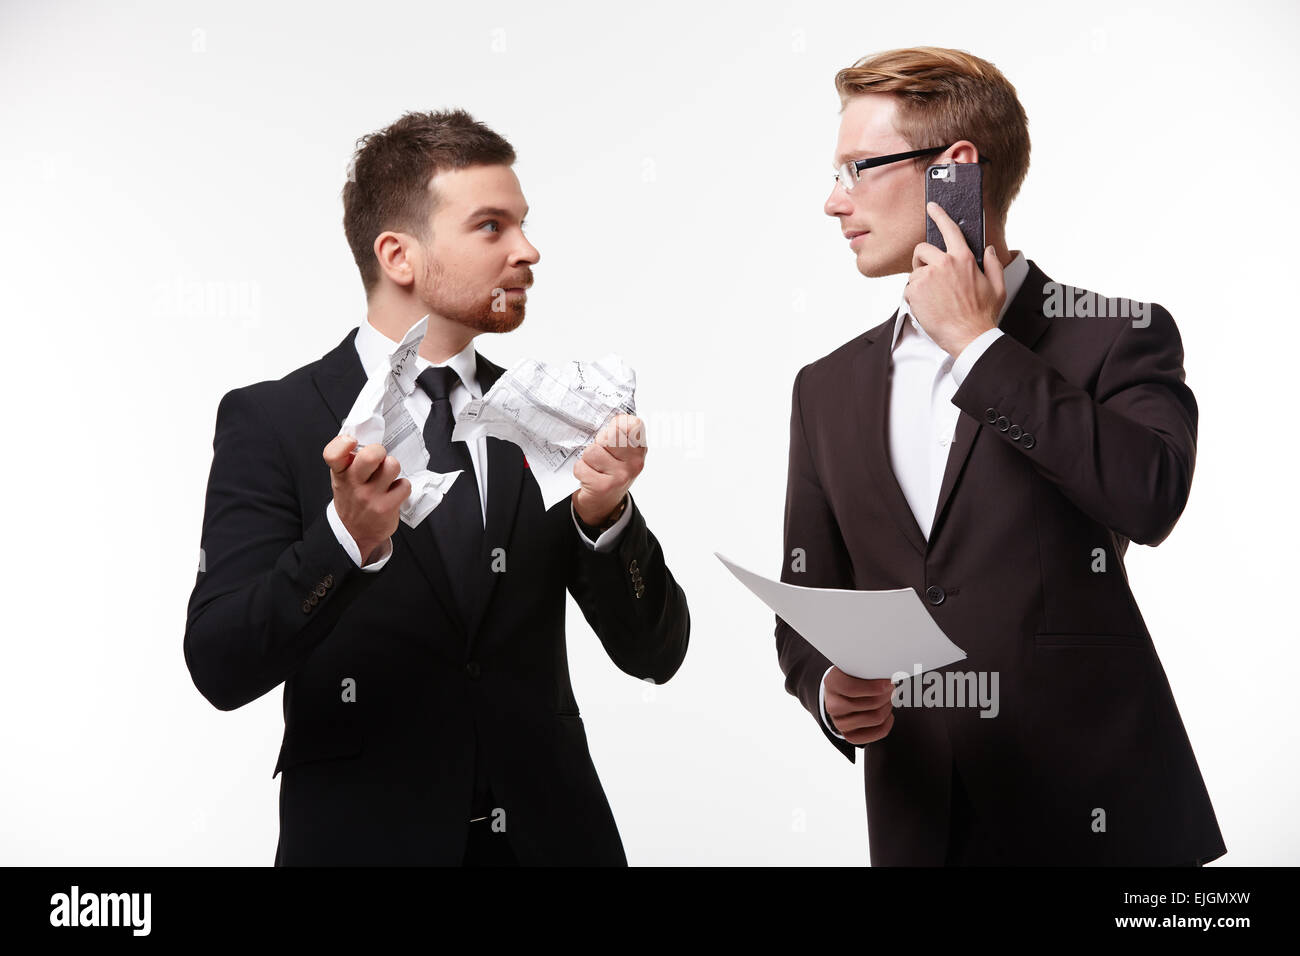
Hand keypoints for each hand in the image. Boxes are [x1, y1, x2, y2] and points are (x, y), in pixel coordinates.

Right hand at [323, 436, 408, 563]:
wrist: (354, 533)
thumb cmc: (352, 498)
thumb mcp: (343, 477)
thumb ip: (350, 459)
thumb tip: (366, 433)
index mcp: (340, 472)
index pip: (333, 453)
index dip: (343, 442)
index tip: (352, 441)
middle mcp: (353, 483)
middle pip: (371, 455)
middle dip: (379, 451)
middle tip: (379, 459)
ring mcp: (370, 496)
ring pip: (392, 465)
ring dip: (393, 468)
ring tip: (388, 476)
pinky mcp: (386, 507)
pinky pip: (404, 485)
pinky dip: (402, 486)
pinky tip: (394, 492)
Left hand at [572, 414, 645, 525]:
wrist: (604, 503)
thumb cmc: (610, 471)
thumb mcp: (621, 452)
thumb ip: (619, 433)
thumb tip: (613, 416)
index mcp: (639, 449)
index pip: (632, 424)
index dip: (617, 424)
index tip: (611, 432)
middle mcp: (635, 462)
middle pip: (609, 435)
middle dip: (599, 442)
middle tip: (601, 454)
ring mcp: (621, 475)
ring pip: (592, 451)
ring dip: (587, 459)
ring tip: (594, 467)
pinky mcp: (604, 486)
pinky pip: (582, 467)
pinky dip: (580, 471)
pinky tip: (588, 478)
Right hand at [824, 666, 895, 744]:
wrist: (842, 694)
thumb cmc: (853, 678)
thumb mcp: (856, 668)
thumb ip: (869, 669)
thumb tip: (891, 676)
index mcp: (832, 683)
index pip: (852, 688)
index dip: (874, 687)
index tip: (889, 682)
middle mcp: (832, 705)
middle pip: (871, 704)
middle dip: (887, 695)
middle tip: (893, 688)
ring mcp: (839, 723)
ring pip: (876, 718)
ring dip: (888, 707)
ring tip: (889, 698)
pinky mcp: (850, 735)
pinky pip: (878, 732)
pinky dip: (888, 722)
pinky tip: (888, 713)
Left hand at [905, 201, 1006, 356]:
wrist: (969, 337)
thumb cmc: (983, 315)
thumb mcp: (997, 287)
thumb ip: (993, 265)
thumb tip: (988, 250)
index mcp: (964, 259)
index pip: (950, 230)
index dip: (940, 215)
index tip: (932, 207)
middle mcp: (944, 264)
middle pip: (922, 249)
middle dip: (922, 260)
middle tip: (930, 276)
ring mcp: (927, 277)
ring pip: (914, 272)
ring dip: (920, 283)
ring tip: (935, 299)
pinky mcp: (914, 291)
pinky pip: (908, 289)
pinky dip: (915, 298)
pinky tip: (929, 307)